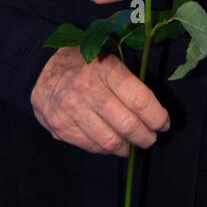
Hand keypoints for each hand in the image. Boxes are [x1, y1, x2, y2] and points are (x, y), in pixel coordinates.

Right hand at [30, 46, 169, 155]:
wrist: (42, 68)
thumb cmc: (85, 61)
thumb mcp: (108, 57)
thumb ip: (129, 80)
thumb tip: (154, 108)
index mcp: (105, 68)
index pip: (139, 99)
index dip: (157, 115)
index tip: (164, 123)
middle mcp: (87, 89)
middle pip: (127, 124)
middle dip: (146, 136)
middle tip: (152, 137)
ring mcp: (71, 110)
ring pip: (110, 141)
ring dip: (128, 147)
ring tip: (134, 144)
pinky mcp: (60, 127)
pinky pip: (92, 147)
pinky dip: (108, 150)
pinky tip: (114, 143)